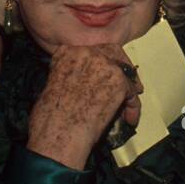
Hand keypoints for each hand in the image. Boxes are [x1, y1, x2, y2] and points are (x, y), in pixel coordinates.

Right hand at [27, 44, 142, 170]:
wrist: (59, 133)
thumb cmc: (51, 118)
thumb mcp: (54, 85)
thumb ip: (72, 75)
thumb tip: (86, 83)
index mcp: (67, 52)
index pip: (92, 50)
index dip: (101, 62)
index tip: (103, 74)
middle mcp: (87, 53)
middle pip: (113, 53)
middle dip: (121, 67)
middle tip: (126, 83)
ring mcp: (104, 65)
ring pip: (125, 73)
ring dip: (128, 90)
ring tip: (127, 107)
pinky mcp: (119, 82)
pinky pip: (132, 93)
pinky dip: (133, 106)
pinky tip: (130, 118)